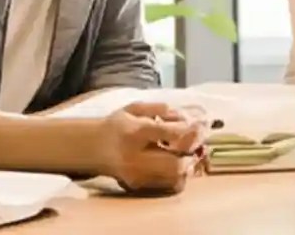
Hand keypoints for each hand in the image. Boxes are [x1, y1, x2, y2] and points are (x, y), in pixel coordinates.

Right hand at [93, 101, 209, 193]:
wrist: (93, 148)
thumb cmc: (118, 125)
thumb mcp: (136, 108)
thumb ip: (162, 109)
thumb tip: (187, 118)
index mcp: (134, 132)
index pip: (170, 134)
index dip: (192, 130)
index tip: (201, 125)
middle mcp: (134, 158)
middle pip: (175, 164)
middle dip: (192, 152)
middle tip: (198, 142)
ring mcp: (136, 176)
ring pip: (175, 178)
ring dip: (189, 165)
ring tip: (188, 152)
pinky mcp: (138, 187)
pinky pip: (168, 185)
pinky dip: (180, 175)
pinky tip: (177, 162)